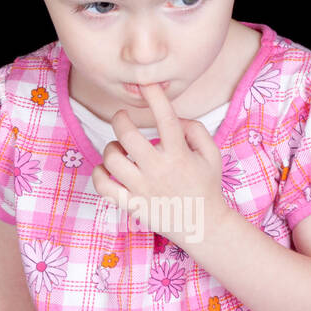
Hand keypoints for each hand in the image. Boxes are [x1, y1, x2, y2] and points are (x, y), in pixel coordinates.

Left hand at [90, 82, 227, 249]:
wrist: (204, 226)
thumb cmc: (207, 187)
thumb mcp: (212, 155)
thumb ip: (196, 130)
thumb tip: (175, 117)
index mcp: (179, 155)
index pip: (166, 118)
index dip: (155, 96)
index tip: (147, 84)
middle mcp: (159, 170)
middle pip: (127, 136)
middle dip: (120, 119)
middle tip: (122, 117)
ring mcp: (143, 189)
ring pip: (112, 160)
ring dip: (111, 148)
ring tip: (118, 148)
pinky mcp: (132, 205)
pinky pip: (104, 188)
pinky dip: (98, 176)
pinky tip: (105, 170)